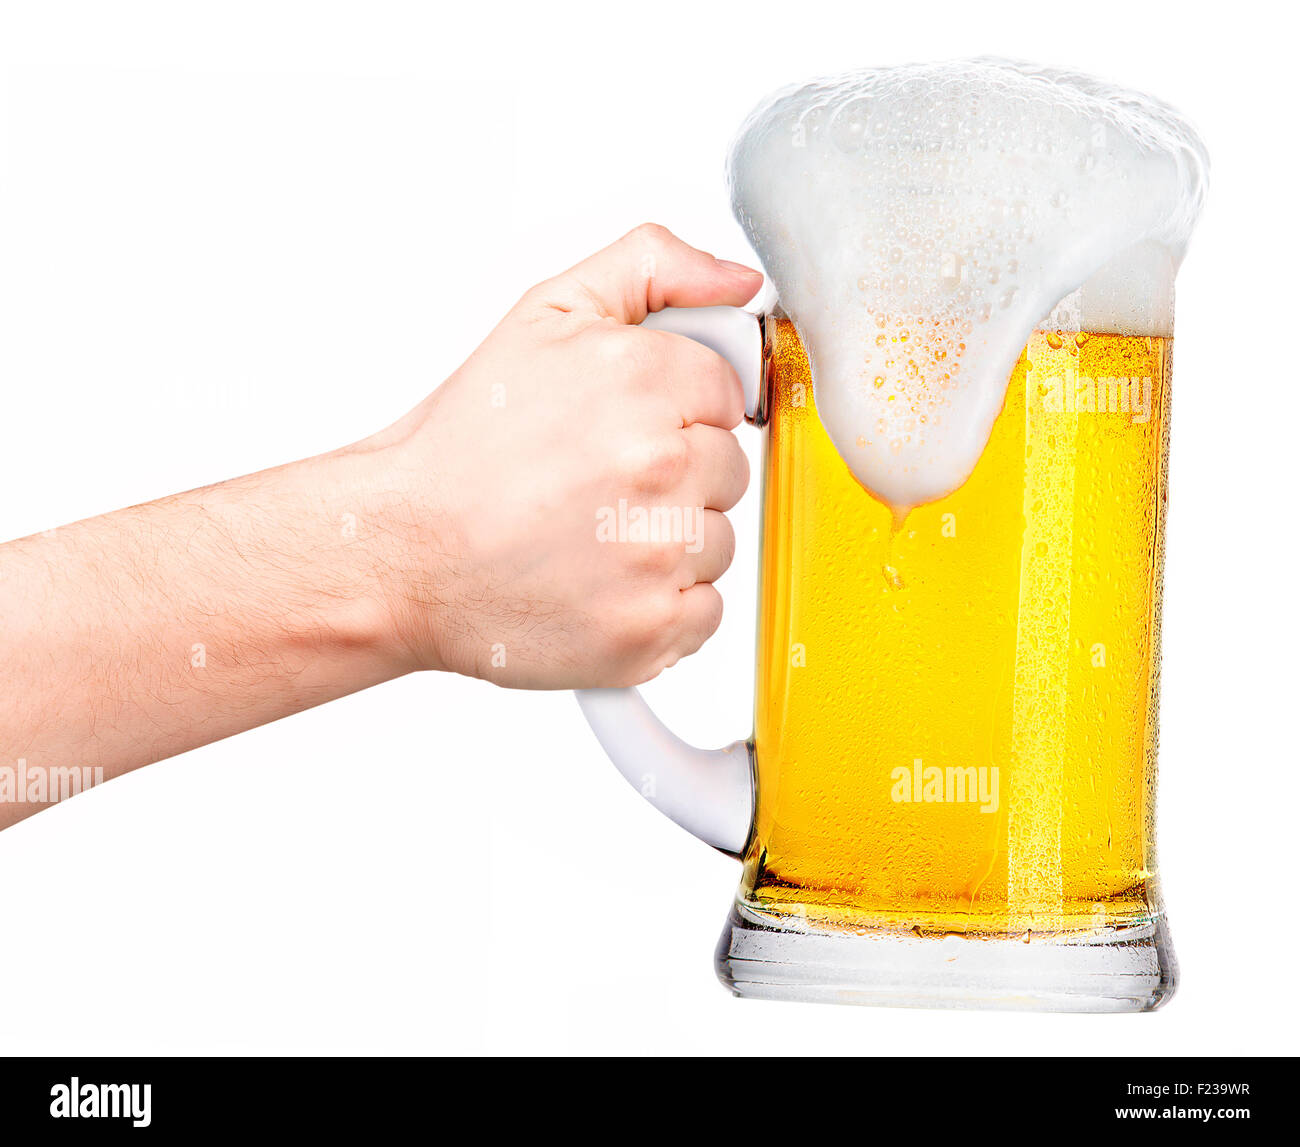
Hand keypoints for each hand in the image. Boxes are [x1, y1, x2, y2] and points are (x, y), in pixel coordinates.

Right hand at [358, 224, 762, 686]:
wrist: (401, 552)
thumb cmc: (464, 446)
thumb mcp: (546, 313)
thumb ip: (649, 268)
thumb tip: (740, 281)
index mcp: (640, 380)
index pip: (727, 394)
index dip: (677, 411)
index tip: (626, 431)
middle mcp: (658, 464)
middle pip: (728, 470)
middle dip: (675, 477)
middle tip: (597, 486)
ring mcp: (657, 553)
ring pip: (718, 542)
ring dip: (668, 545)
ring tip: (590, 538)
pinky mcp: (651, 628)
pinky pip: (706, 611)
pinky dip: (663, 608)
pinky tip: (601, 587)